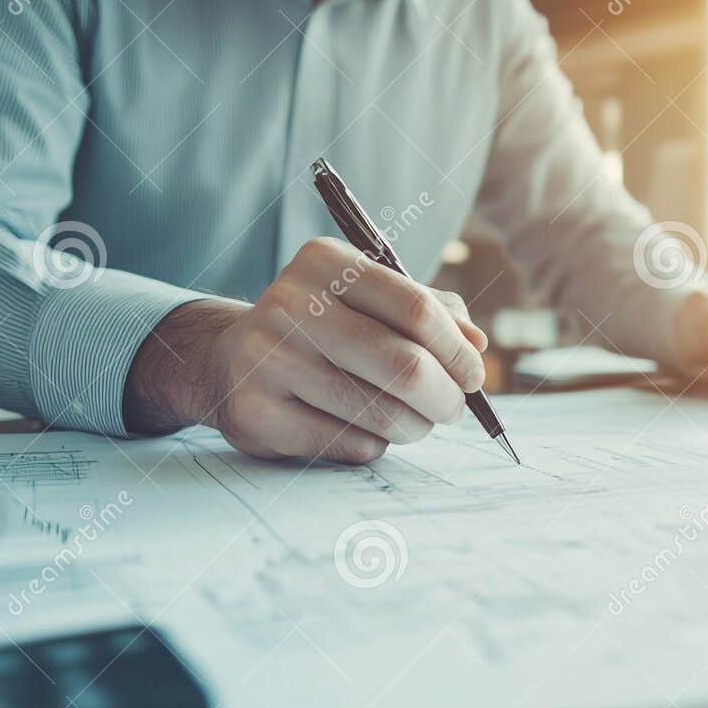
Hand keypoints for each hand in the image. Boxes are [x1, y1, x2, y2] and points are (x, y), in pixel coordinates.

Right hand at [125, 238, 486, 463]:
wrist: (230, 361)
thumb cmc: (322, 329)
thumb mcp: (368, 300)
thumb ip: (430, 312)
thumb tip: (476, 345)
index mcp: (325, 262)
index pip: (416, 310)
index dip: (457, 350)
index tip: (474, 376)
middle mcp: (290, 304)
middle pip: (404, 366)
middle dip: (445, 397)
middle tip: (453, 410)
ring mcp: (267, 359)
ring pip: (381, 413)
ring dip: (414, 427)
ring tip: (414, 422)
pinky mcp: (256, 413)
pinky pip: (349, 444)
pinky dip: (373, 445)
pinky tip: (363, 430)